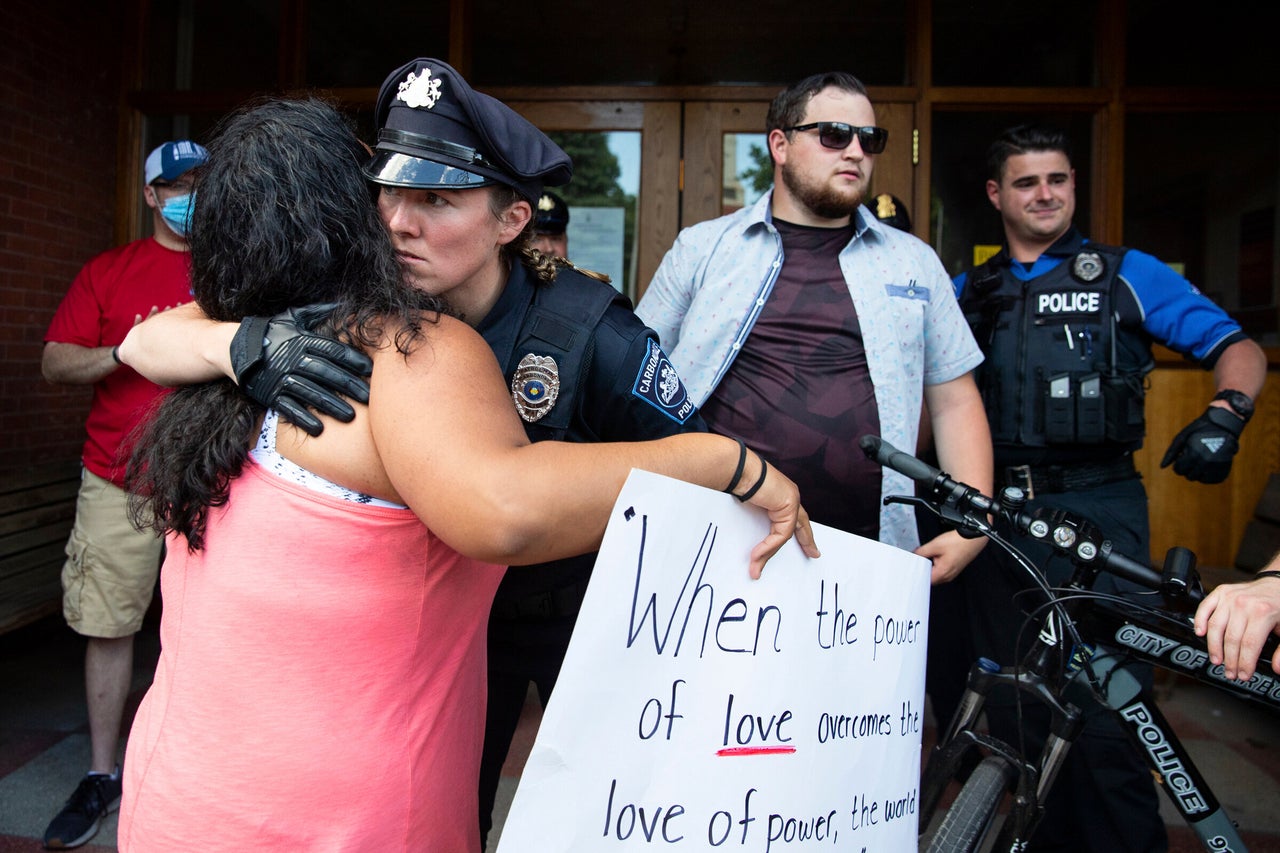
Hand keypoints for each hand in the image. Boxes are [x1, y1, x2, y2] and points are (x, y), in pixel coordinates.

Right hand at [229, 304, 372, 436]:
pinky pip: (289, 407)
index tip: (370, 370)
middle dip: (348, 385)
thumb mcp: (292, 317)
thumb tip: (341, 302)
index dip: (352, 359)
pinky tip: (319, 428)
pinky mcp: (269, 393)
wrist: (233, 346)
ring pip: (310, 392)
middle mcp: (293, 359)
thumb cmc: (270, 331)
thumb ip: (317, 312)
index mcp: (301, 340)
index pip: (332, 350)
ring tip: (350, 416)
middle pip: (325, 373)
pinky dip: (303, 418)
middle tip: (368, 397)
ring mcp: (280, 377)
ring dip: (331, 405)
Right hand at [736, 452, 820, 577]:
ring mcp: (791, 500)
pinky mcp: (789, 505)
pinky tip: (756, 555)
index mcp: (781, 494)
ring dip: (769, 552)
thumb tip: (751, 540)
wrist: (739, 470)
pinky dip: (767, 546)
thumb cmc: (738, 480)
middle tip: (814, 554)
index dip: (801, 531)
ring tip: (757, 568)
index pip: (795, 517)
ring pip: (786, 534)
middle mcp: (790, 496)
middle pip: (800, 524)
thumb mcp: (750, 504)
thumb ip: (756, 518)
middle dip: (807, 540)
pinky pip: (781, 534)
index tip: (808, 544)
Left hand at [915, 530, 986, 583]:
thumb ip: (921, 552)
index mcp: (942, 573)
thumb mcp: (935, 545)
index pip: (924, 580)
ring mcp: (952, 573)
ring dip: (930, 565)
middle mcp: (948, 576)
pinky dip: (937, 564)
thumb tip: (914, 556)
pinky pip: (942, 569)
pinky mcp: (955, 568)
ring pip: (936, 573)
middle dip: (923, 568)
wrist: (973, 537)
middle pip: (929, 577)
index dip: (916, 574)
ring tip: (930, 554)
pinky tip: (937, 554)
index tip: (911, 567)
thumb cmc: (958, 542)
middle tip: (919, 558)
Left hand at [1159, 405, 1243, 483]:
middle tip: (1193, 457)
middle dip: (1188, 468)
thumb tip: (1162, 467)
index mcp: (1193, 454)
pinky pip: (1213, 480)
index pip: (1179, 470)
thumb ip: (1171, 453)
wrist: (1223, 425)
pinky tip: (1209, 465)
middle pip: (1190, 476)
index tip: (1183, 457)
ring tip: (1202, 459)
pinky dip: (1210, 475)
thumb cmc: (1198, 431)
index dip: (1179, 464)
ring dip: (1199, 472)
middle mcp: (1205, 463)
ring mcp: (1217, 467)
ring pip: (1201, 479)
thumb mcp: (1182, 438)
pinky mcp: (1226, 468)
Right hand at [1195, 575, 1279, 680]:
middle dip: (1230, 660)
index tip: (1244, 675)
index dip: (1245, 663)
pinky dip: (1199, 621)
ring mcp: (1229, 597)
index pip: (1249, 645)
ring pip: (1215, 627)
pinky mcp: (1220, 592)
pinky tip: (1200, 633)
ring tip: (1217, 660)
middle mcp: (1243, 604)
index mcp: (1262, 613)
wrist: (1278, 584)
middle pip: (1231, 639)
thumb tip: (1277, 667)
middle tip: (1231, 673)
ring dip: (1214, 647)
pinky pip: (1204, 608)